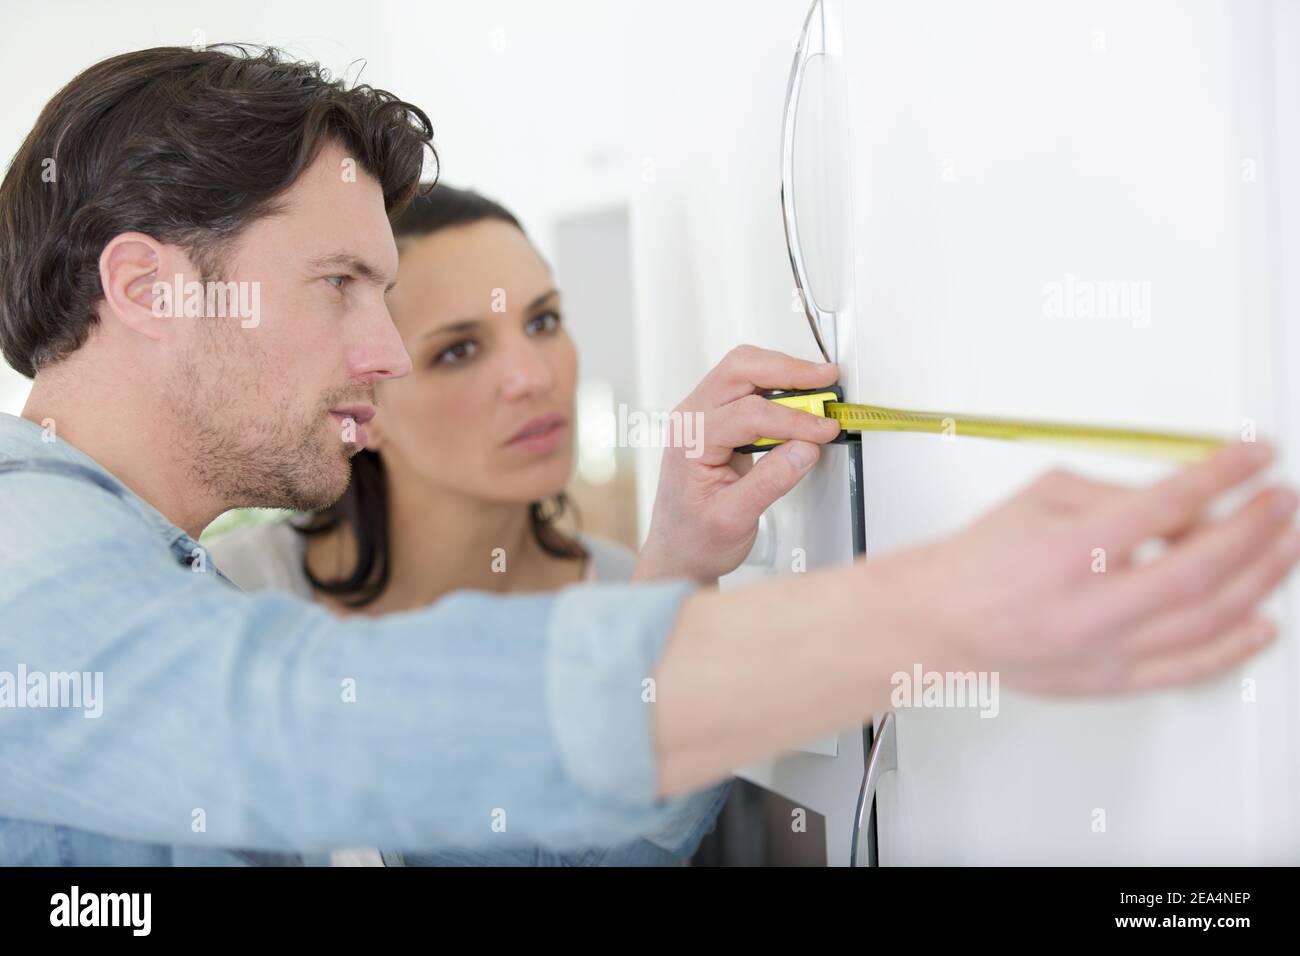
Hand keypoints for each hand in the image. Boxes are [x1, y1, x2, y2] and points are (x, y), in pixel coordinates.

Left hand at [634, 345, 843, 581]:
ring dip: (783, 372)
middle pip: (740, 369)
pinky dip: (777, 385)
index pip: (747, 413)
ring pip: (743, 369)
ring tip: (819, 388)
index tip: (825, 430)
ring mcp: (702, 414)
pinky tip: (800, 399)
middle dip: (788, 370)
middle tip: (826, 379)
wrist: (678, 550)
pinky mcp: (717, 418)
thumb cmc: (694, 537)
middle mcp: (691, 418)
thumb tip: (805, 448)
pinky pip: (747, 386)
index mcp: (690, 440)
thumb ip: (770, 482)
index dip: (793, 419)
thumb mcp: (734, 519)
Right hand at [875, 440, 1298, 693]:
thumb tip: (1184, 499)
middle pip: (1200, 566)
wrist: (942, 622)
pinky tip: (1263, 622)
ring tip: (1285, 545)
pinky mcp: (1109, 681)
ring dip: (1260, 578)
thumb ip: (1115, 493)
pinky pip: (1187, 669)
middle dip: (1256, 528)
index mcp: (1068, 549)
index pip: (1167, 503)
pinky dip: (1235, 647)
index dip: (1223, 473)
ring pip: (1205, 618)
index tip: (1255, 455)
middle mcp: (1090, 605)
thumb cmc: (982, 561)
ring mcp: (1103, 649)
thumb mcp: (1041, 498)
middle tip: (1282, 501)